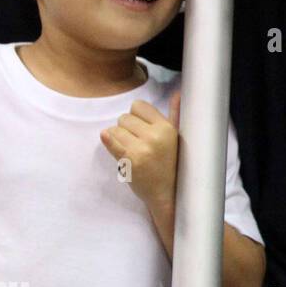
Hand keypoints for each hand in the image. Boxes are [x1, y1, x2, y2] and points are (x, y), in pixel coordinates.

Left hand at [100, 95, 179, 211]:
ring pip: (115, 129)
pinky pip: (110, 140)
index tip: (142, 127)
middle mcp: (155, 136)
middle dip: (127, 128)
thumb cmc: (171, 164)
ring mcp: (141, 148)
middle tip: (136, 141)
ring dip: (118, 137)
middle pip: (124, 117)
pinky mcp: (128, 160)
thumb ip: (175, 114)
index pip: (139, 106)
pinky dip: (107, 139)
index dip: (137, 116)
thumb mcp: (177, 137)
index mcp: (167, 128)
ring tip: (130, 148)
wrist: (166, 193)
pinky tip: (109, 139)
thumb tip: (178, 93)